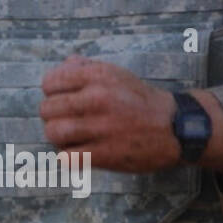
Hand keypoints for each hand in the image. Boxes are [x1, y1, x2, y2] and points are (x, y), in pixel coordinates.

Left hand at [39, 55, 180, 172]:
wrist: (176, 128)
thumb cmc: (140, 99)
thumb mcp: (116, 74)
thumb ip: (86, 67)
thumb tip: (63, 65)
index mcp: (97, 76)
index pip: (49, 82)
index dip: (52, 93)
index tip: (63, 99)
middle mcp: (97, 99)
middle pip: (46, 109)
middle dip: (53, 116)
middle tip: (68, 120)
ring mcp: (101, 128)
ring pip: (53, 132)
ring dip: (58, 137)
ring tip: (71, 136)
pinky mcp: (105, 154)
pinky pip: (67, 157)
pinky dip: (68, 156)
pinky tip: (79, 151)